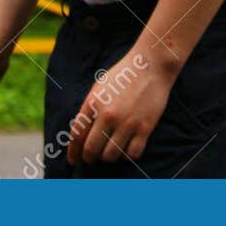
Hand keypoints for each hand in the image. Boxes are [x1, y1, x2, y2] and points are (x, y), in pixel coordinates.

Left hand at [67, 48, 172, 164]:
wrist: (151, 65)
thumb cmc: (124, 74)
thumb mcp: (100, 87)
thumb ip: (90, 108)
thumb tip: (82, 131)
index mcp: (94, 103)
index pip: (77, 135)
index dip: (74, 152)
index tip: (74, 160)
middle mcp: (108, 115)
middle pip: (91, 149)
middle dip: (89, 158)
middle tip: (92, 159)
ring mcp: (127, 122)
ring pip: (111, 155)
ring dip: (109, 157)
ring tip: (110, 152)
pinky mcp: (145, 127)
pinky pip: (132, 153)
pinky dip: (128, 155)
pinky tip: (128, 149)